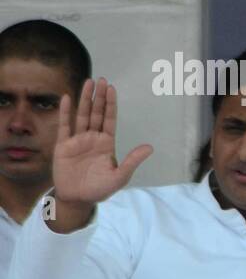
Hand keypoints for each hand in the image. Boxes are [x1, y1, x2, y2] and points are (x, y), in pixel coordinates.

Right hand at [53, 79, 152, 206]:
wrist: (78, 199)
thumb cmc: (100, 189)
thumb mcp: (120, 176)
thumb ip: (132, 161)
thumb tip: (150, 148)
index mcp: (107, 143)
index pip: (110, 119)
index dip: (111, 104)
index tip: (112, 89)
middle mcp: (93, 138)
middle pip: (97, 113)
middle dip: (99, 97)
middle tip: (102, 79)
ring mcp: (78, 140)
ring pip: (82, 115)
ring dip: (85, 99)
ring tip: (88, 82)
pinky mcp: (63, 145)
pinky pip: (65, 126)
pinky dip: (66, 112)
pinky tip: (67, 98)